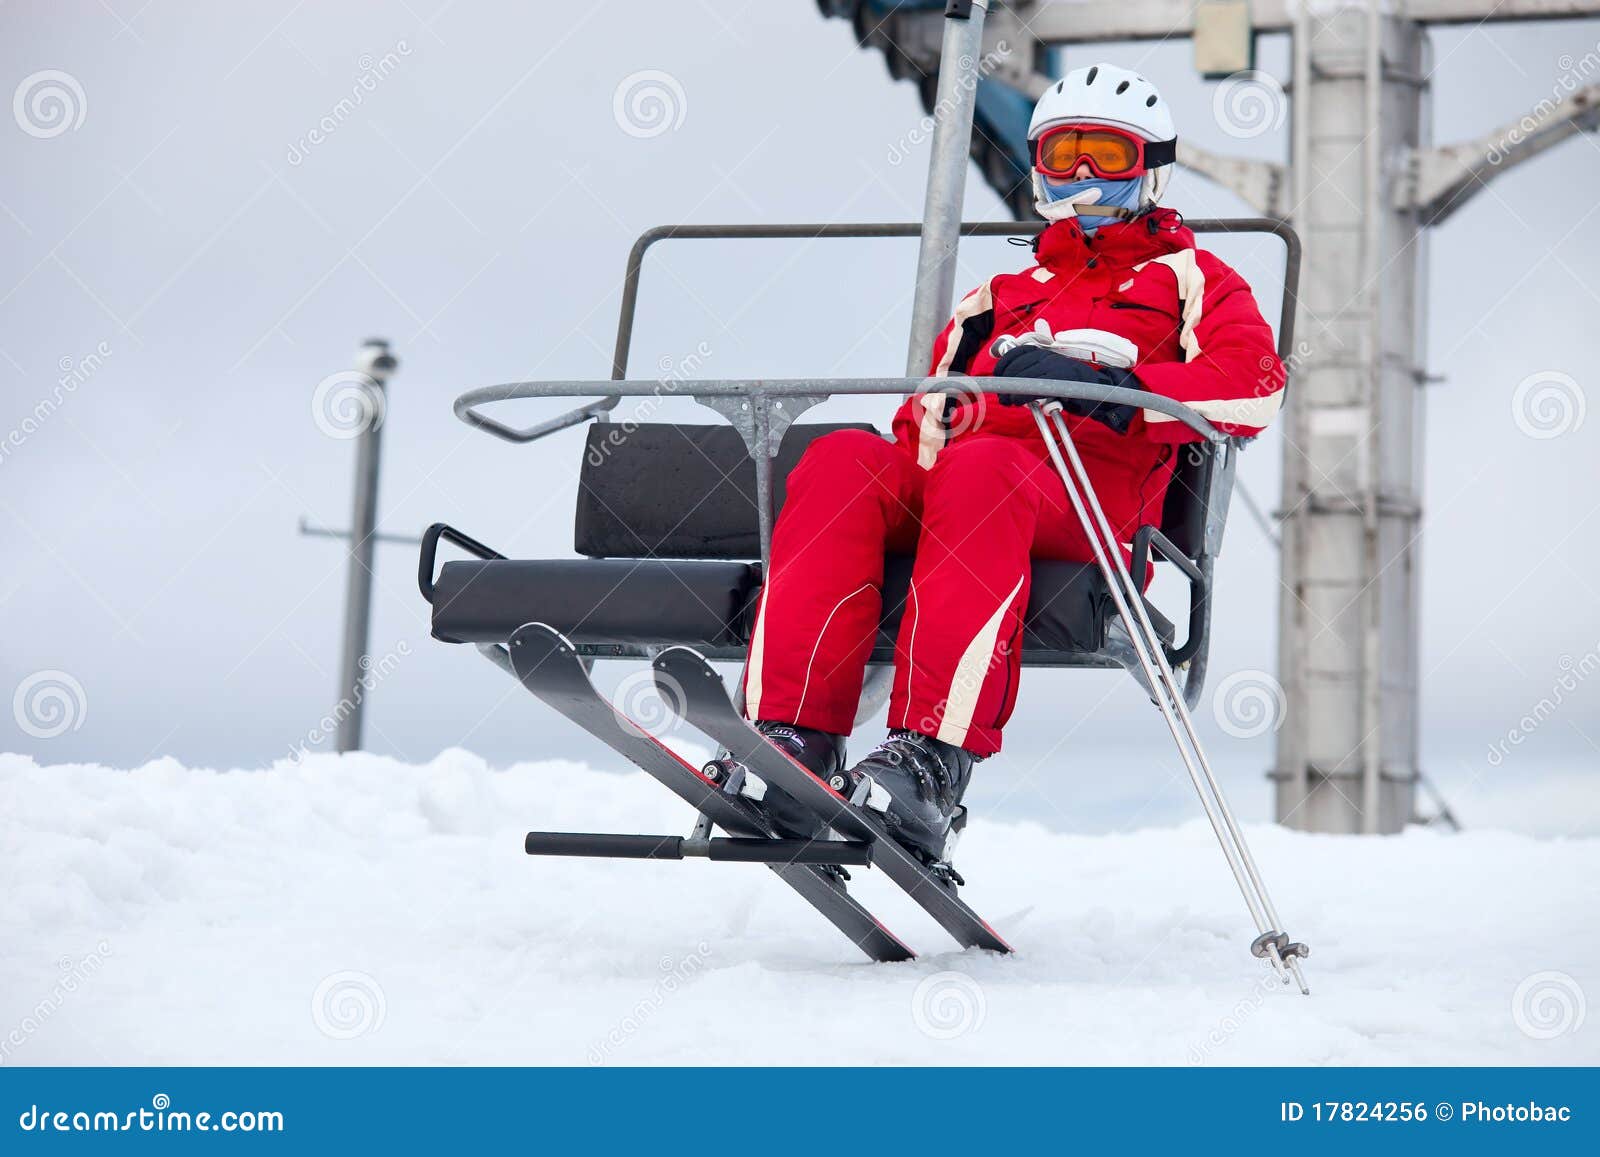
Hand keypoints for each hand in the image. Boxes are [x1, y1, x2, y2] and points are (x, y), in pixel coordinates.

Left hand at [991, 345, 1143, 433]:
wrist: (1103, 392)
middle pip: (1018, 364)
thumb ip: (1040, 362)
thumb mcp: (1057, 369)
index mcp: (1048, 353)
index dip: (1005, 364)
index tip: (999, 376)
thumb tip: (1031, 343)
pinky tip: (1017, 401)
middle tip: (1002, 395)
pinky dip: (1022, 394)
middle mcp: (1051, 357)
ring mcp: (1056, 368)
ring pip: (1024, 375)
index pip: (1019, 352)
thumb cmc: (1077, 384)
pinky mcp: (1061, 381)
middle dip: (1005, 379)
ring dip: (1011, 390)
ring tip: (1007, 400)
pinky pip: (1035, 386)